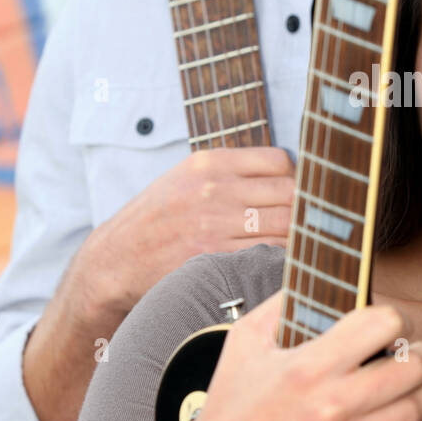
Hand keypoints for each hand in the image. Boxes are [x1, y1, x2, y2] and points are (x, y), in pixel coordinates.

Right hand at [84, 147, 294, 315]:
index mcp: (209, 163)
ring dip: (296, 236)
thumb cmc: (159, 218)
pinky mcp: (214, 258)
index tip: (296, 192)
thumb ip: (231, 170)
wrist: (117, 259)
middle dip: (302, 208)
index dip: (295, 177)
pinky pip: (267, 254)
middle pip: (289, 193)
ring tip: (294, 242)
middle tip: (304, 221)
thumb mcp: (186, 177)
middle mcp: (213, 190)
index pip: (279, 161)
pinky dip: (279, 258)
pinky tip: (275, 260)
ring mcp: (214, 225)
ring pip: (285, 227)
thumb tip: (288, 172)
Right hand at [169, 289, 421, 420]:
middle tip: (418, 353)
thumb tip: (317, 278)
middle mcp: (331, 406)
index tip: (395, 325)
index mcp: (308, 366)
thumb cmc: (228, 410)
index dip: (397, 319)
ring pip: (416, 409)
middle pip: (414, 367)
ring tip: (417, 386)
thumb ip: (282, 304)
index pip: (384, 324)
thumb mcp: (244, 343)